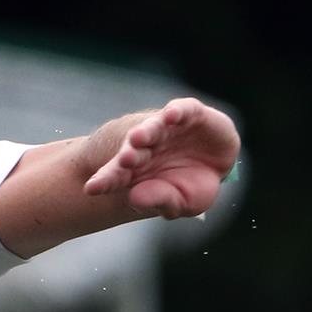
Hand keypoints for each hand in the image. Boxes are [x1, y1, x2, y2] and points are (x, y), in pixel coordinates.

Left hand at [81, 98, 238, 218]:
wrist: (219, 162)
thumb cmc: (193, 186)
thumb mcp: (181, 201)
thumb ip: (159, 200)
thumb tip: (135, 198)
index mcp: (136, 169)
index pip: (116, 175)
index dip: (106, 181)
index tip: (92, 189)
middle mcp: (147, 146)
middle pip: (131, 150)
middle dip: (127, 155)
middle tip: (124, 160)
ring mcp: (166, 128)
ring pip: (152, 128)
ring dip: (146, 132)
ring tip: (139, 137)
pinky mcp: (191, 114)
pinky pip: (182, 110)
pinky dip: (176, 111)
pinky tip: (171, 116)